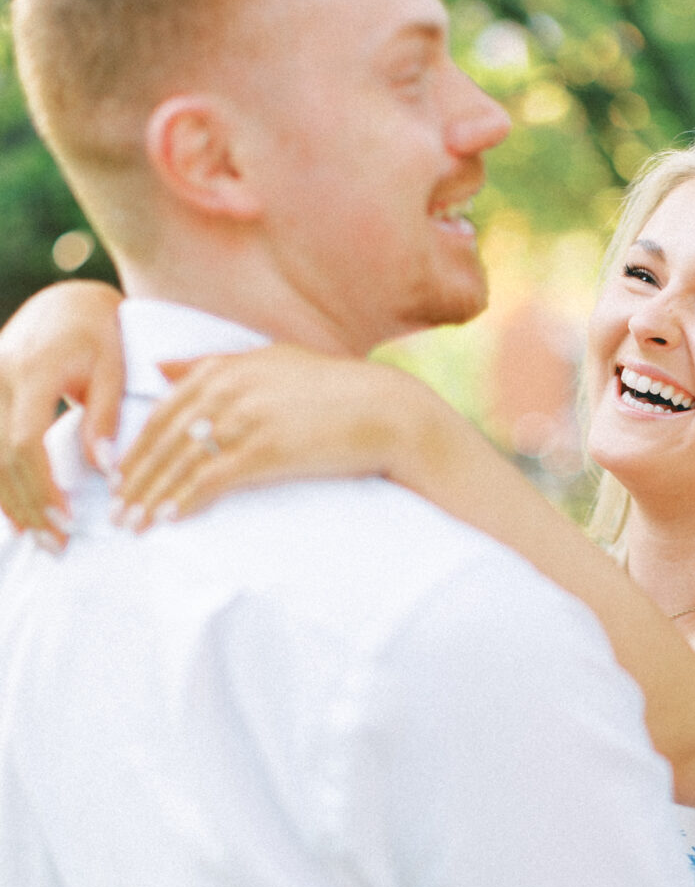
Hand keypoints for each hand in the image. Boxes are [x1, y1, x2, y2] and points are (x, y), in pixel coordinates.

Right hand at [0, 281, 123, 545]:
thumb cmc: (100, 332)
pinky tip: (13, 512)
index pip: (25, 440)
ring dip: (7, 499)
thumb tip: (105, 471)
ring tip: (36, 537)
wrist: (67, 300)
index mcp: (32, 369)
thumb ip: (106, 416)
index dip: (41, 486)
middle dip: (25, 503)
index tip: (65, 522)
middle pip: (0, 454)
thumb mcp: (114, 367)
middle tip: (54, 544)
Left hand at [112, 345, 437, 528]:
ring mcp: (245, 419)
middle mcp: (228, 389)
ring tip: (134, 526)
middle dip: (135, 479)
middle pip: (164, 440)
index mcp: (224, 368)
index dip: (136, 449)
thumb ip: (212, 362)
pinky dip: (186, 500)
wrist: (386, 411)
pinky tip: (170, 520)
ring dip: (153, 497)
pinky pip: (213, 479)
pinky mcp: (265, 450)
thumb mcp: (270, 361)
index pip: (163, 413)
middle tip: (116, 513)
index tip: (119, 479)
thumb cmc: (334, 390)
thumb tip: (160, 368)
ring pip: (182, 463)